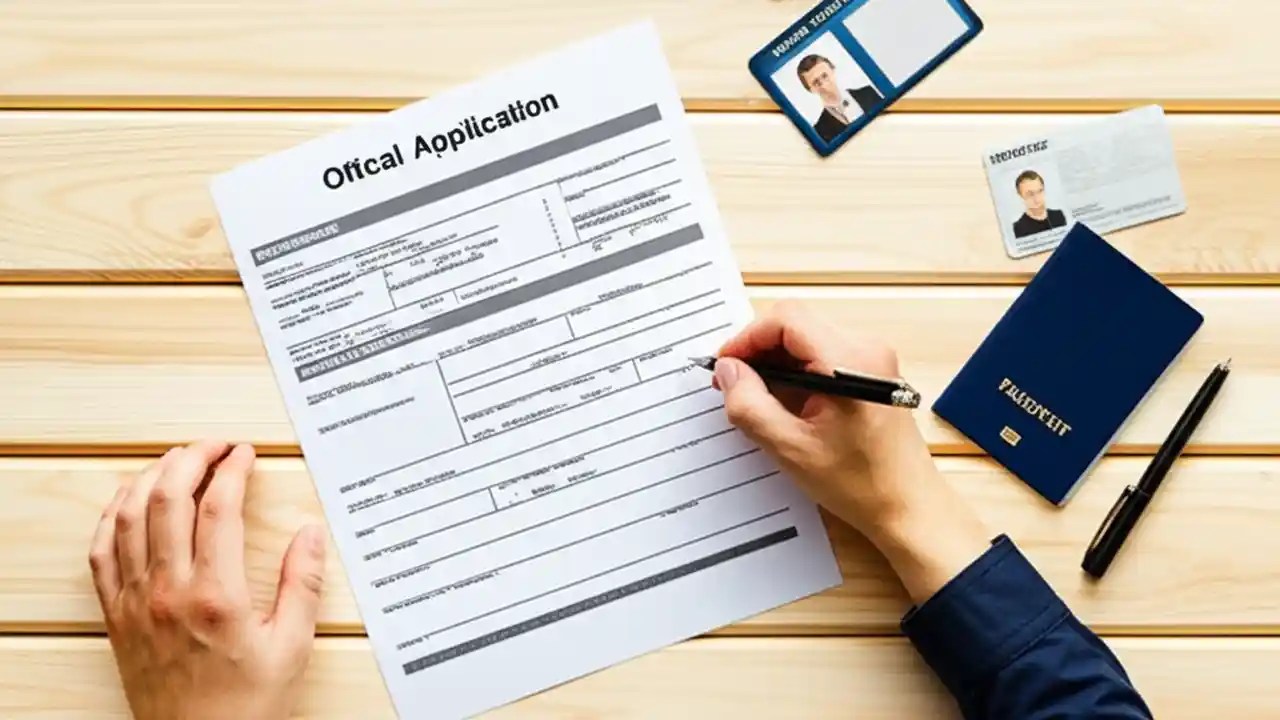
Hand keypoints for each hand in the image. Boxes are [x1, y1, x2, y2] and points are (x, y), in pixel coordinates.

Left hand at [88, 441, 326, 719]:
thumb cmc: (245, 709)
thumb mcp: (292, 647)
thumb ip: (303, 585)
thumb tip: (310, 535)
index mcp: (217, 595)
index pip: (218, 507)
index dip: (232, 469)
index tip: (245, 454)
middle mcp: (169, 592)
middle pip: (168, 498)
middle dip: (191, 458)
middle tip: (214, 446)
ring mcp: (137, 602)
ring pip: (129, 517)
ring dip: (151, 478)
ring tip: (176, 462)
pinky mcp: (118, 617)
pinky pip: (101, 553)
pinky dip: (112, 517)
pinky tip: (130, 503)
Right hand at [714, 302, 989, 602]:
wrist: (908, 505)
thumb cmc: (860, 483)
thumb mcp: (790, 448)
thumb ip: (750, 405)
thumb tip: (727, 371)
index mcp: (850, 360)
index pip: (787, 319)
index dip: (747, 337)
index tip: (725, 365)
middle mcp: (866, 349)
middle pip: (797, 324)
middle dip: (758, 349)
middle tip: (733, 382)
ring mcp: (873, 359)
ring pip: (808, 338)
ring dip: (776, 361)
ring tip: (755, 396)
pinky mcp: (872, 372)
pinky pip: (823, 355)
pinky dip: (796, 370)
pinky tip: (782, 401)